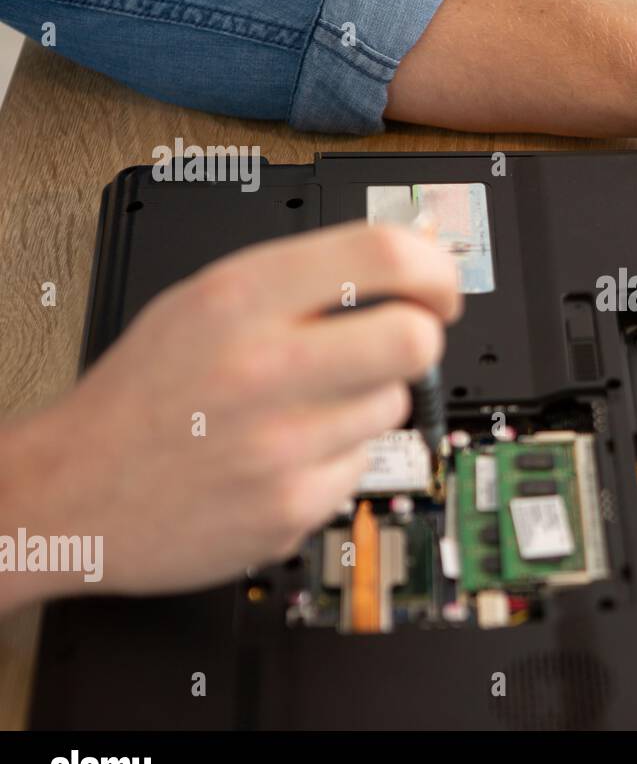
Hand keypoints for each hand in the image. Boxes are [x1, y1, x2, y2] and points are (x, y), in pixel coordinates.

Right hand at [0, 222, 460, 609]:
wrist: (69, 492)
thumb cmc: (144, 392)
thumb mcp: (205, 301)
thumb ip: (302, 278)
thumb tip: (407, 264)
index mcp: (239, 299)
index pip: (382, 256)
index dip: (435, 270)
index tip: (439, 288)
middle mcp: (263, 367)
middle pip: (414, 339)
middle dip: (420, 338)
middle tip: (396, 345)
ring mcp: (280, 445)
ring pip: (393, 406)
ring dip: (365, 402)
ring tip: (301, 408)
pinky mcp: (291, 507)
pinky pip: (361, 466)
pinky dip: (335, 459)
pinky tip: (283, 456)